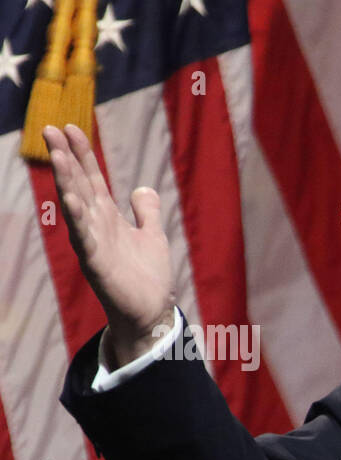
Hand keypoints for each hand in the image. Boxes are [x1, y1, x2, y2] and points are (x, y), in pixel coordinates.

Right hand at [43, 123, 175, 368]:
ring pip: (75, 206)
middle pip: (77, 185)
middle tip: (49, 128)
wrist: (151, 313)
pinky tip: (69, 198)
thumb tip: (141, 188)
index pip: (92, 179)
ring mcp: (94, 243)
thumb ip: (146, 212)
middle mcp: (96, 226)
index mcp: (108, 218)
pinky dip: (77, 217)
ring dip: (65, 180)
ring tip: (56, 154)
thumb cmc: (148, 277)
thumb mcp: (152, 236)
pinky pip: (83, 236)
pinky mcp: (96, 263)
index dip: (83, 154)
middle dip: (65, 157)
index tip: (72, 127)